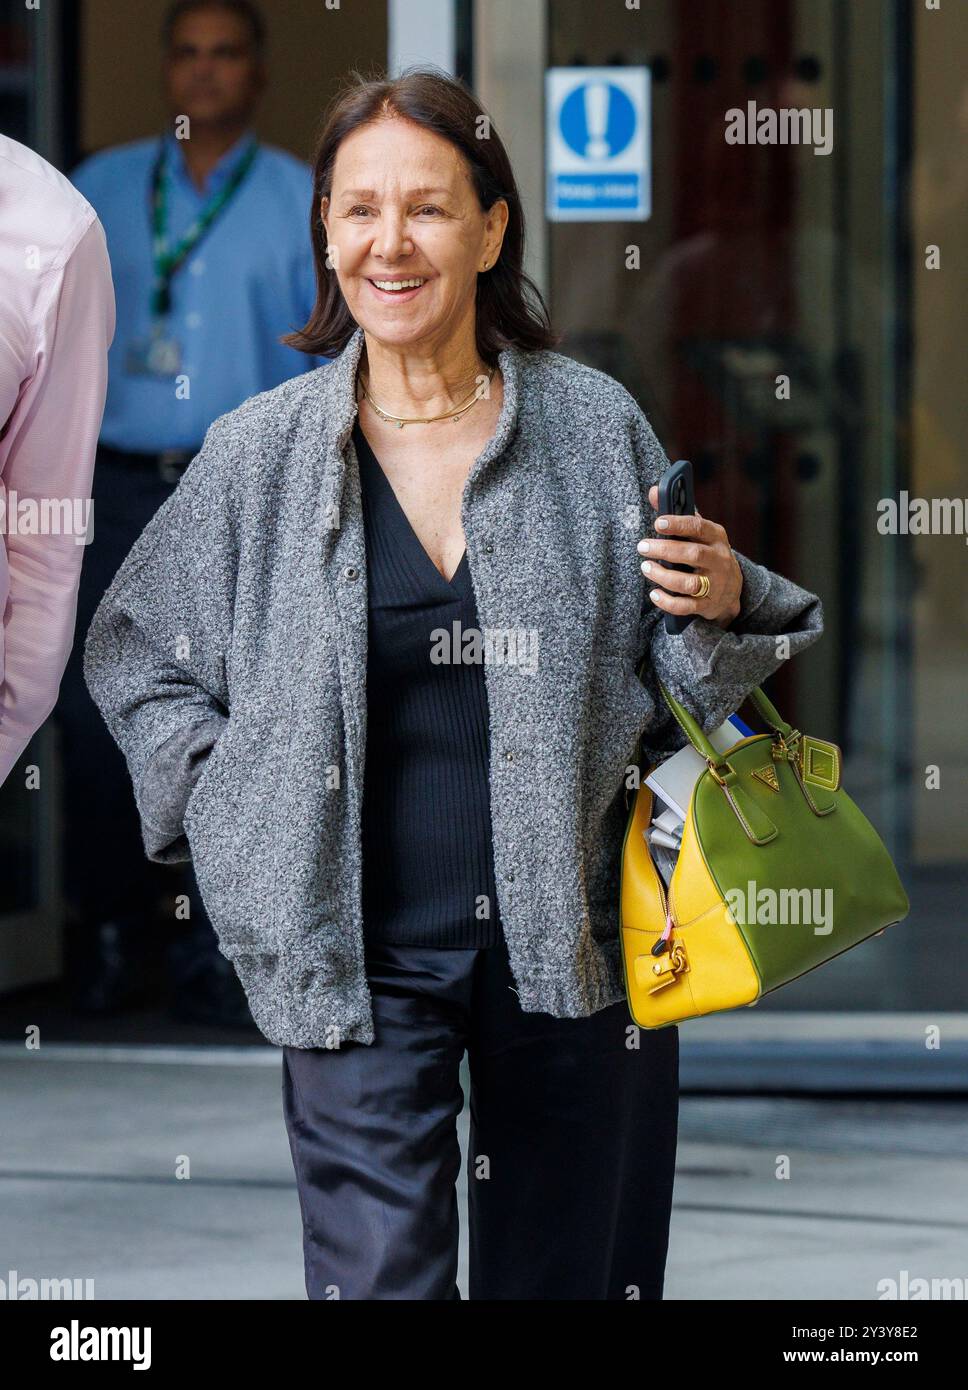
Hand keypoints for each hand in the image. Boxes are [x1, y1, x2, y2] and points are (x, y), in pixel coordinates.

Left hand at [638, 484, 742, 629]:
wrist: (732, 588)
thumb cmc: (707, 552)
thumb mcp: (699, 532)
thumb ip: (677, 513)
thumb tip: (654, 490)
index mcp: (717, 537)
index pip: (699, 527)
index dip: (679, 524)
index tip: (658, 522)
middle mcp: (719, 560)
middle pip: (693, 554)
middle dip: (665, 550)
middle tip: (642, 546)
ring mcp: (715, 585)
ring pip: (689, 583)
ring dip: (664, 576)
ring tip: (646, 567)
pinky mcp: (707, 605)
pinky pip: (686, 607)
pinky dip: (668, 602)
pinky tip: (654, 593)